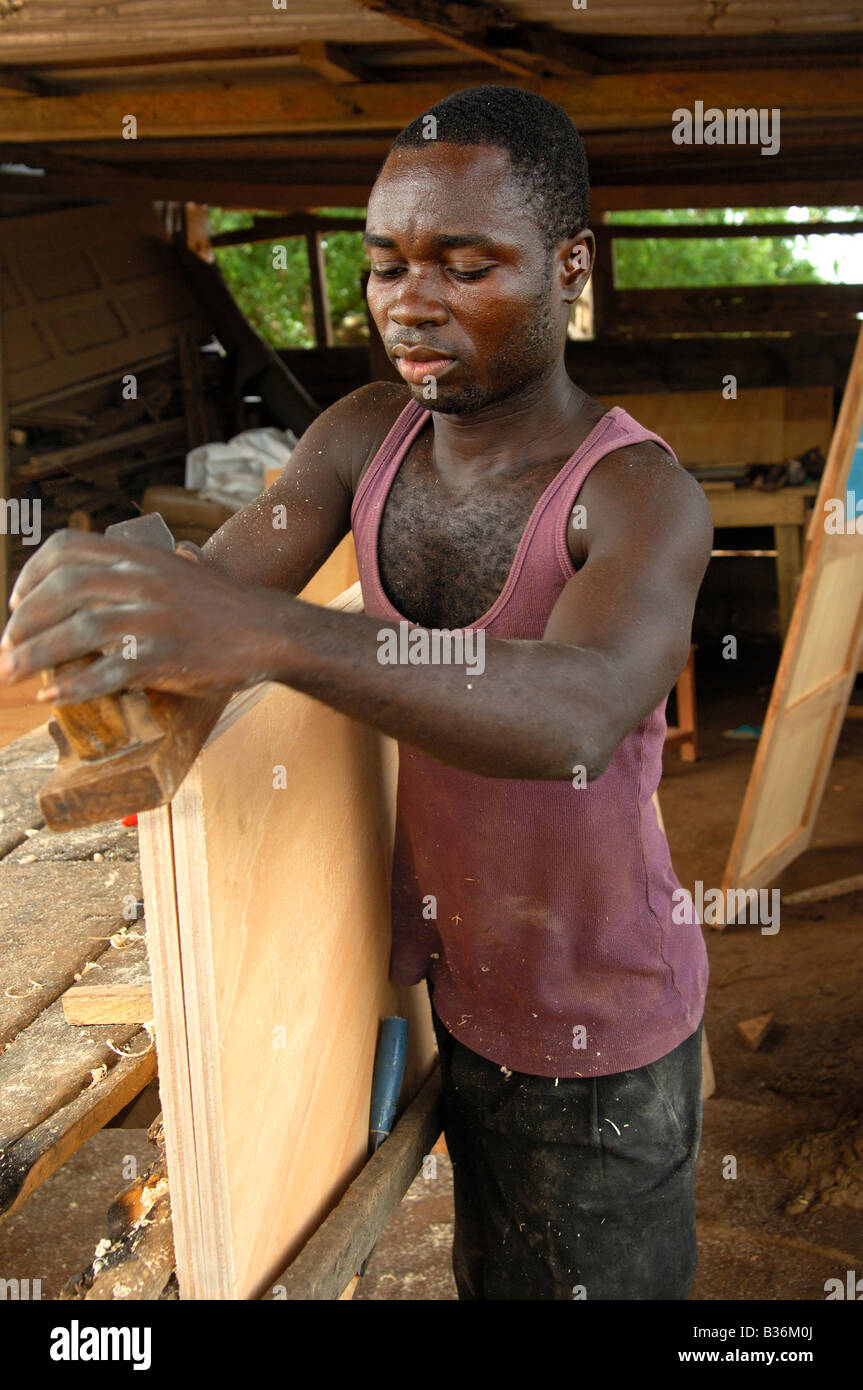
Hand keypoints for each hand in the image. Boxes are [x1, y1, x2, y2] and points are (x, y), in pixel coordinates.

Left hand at [0, 529, 282, 702]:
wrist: (272, 631)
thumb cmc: (226, 607)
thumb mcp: (184, 569)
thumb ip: (154, 564)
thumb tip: (147, 562)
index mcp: (140, 556)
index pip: (64, 550)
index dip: (30, 576)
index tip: (15, 604)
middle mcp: (142, 580)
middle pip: (60, 590)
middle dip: (22, 621)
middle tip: (6, 647)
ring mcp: (152, 618)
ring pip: (74, 632)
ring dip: (33, 654)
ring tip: (11, 673)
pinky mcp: (163, 656)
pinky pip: (105, 672)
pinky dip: (71, 685)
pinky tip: (52, 694)